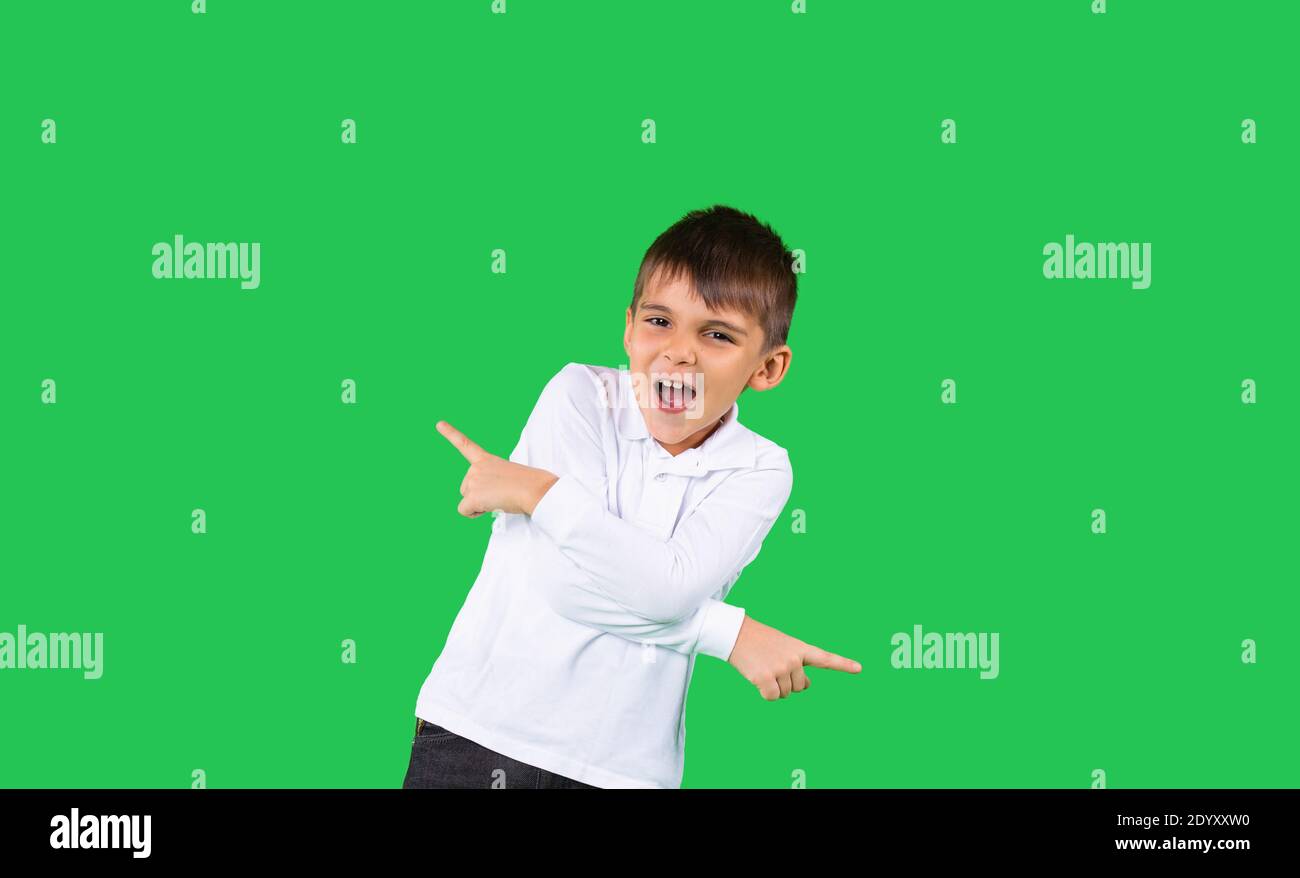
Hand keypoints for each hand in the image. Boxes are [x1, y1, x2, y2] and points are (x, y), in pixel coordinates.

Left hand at [436, 420, 558, 517]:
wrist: (534, 489)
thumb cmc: (529, 485)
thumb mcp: (508, 477)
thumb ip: (493, 482)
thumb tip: (490, 499)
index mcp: (486, 459)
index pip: (465, 444)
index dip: (451, 434)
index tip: (439, 424)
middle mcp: (476, 467)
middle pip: (466, 487)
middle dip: (480, 495)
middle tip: (500, 493)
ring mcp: (473, 480)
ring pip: (467, 500)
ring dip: (481, 504)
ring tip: (500, 498)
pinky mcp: (472, 496)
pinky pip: (464, 511)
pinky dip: (475, 513)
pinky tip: (491, 507)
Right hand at [726, 615, 861, 700]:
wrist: (736, 633)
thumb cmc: (760, 641)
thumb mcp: (784, 648)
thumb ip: (799, 664)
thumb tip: (808, 686)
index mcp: (800, 648)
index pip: (826, 658)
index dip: (843, 665)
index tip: (859, 669)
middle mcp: (794, 658)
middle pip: (800, 687)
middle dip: (788, 682)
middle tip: (772, 665)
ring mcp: (781, 668)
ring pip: (785, 693)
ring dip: (774, 686)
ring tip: (763, 667)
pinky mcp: (765, 678)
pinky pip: (772, 697)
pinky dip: (764, 693)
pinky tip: (757, 678)